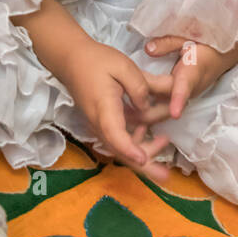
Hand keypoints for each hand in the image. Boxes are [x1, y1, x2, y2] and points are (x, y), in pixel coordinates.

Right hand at [60, 41, 172, 183]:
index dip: (129, 149)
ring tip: (166, 141)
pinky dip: (136, 140)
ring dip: (144, 151)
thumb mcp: (122, 66)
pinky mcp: (104, 123)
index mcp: (104, 109)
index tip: (143, 159)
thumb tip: (149, 107)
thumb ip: (140, 86)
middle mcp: (100, 123)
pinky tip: (149, 128)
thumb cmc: (97, 60)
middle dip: (144, 166)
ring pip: (122, 148)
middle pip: (120, 152)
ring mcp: (101, 125)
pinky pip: (119, 139)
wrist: (71, 60)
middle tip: (165, 176)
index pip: (115, 135)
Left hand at [127, 35, 237, 126]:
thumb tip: (149, 49)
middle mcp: (189, 90)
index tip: (175, 113)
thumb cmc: (206, 44)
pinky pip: (162, 109)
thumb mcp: (188, 36)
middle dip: (144, 108)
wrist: (221, 55)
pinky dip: (147, 109)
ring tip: (119, 110)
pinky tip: (129, 108)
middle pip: (165, 105)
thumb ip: (169, 43)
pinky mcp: (179, 100)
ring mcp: (184, 98)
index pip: (185, 87)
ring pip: (162, 111)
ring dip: (143, 112)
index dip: (179, 99)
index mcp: (192, 73)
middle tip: (119, 104)